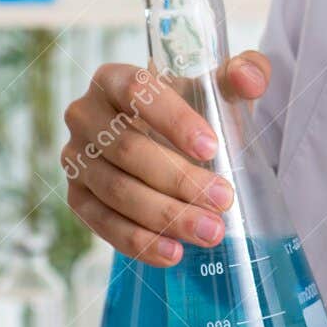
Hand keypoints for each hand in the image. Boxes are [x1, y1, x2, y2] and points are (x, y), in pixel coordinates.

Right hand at [62, 52, 271, 265]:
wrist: (174, 143)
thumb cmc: (195, 109)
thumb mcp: (221, 89)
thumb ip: (244, 74)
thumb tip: (250, 79)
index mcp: (115, 79)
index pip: (136, 92)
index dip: (173, 120)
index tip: (212, 148)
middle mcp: (85, 115)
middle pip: (127, 149)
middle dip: (179, 179)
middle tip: (223, 200)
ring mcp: (76, 158)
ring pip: (116, 190)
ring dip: (165, 216)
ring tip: (210, 231)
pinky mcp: (77, 196)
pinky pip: (102, 223)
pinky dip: (138, 241)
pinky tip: (173, 252)